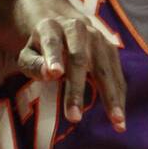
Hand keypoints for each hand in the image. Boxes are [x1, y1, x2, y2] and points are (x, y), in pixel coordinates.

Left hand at [13, 0, 127, 130]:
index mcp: (51, 28)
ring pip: (105, 69)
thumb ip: (33, 64)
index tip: (54, 73)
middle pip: (79, 60)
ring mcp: (98, 39)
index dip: (53, 57)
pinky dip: (119, 97)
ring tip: (116, 122)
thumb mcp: (27, 54)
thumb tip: (49, 73)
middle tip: (74, 118)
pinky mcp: (111, 49)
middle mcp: (78, 29)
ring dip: (111, 97)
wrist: (64, 26)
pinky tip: (120, 118)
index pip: (51, 43)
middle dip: (76, 89)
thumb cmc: (40, 49)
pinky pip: (117, 75)